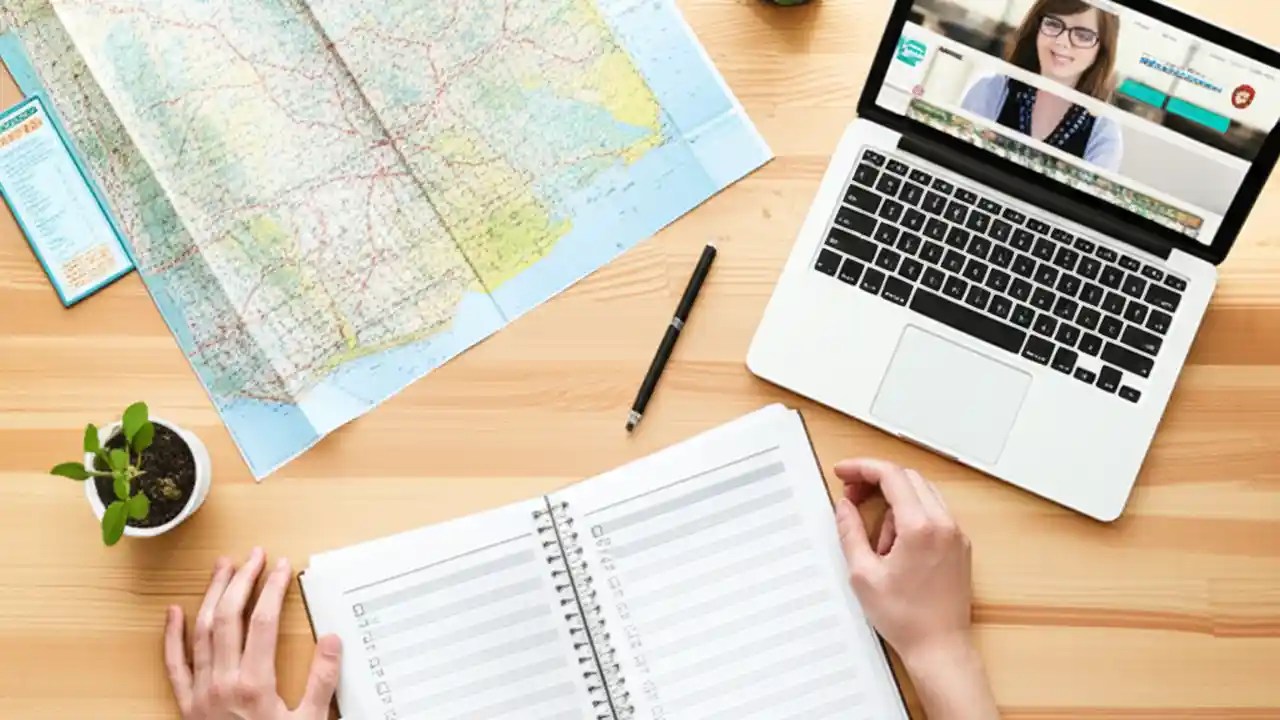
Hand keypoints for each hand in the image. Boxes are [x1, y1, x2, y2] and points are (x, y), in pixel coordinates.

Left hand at [164, 548, 342, 718]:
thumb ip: (322, 682)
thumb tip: (332, 640)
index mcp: (253, 684)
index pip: (263, 621)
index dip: (272, 588)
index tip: (282, 567)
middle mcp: (222, 682)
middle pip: (228, 617)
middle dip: (242, 581)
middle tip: (254, 555)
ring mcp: (200, 692)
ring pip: (200, 631)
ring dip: (212, 595)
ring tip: (223, 568)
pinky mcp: (186, 704)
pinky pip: (174, 664)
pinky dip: (171, 636)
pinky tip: (174, 612)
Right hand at [832, 459, 997, 719]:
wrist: (939, 647)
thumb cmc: (905, 619)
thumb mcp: (863, 574)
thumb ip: (850, 532)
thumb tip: (844, 507)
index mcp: (920, 528)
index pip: (891, 475)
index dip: (862, 467)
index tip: (843, 472)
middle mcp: (944, 525)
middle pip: (908, 478)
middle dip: (876, 480)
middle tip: (851, 496)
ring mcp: (956, 534)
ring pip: (922, 493)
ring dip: (893, 500)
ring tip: (875, 536)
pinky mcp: (960, 545)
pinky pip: (933, 513)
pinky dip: (910, 516)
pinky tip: (895, 544)